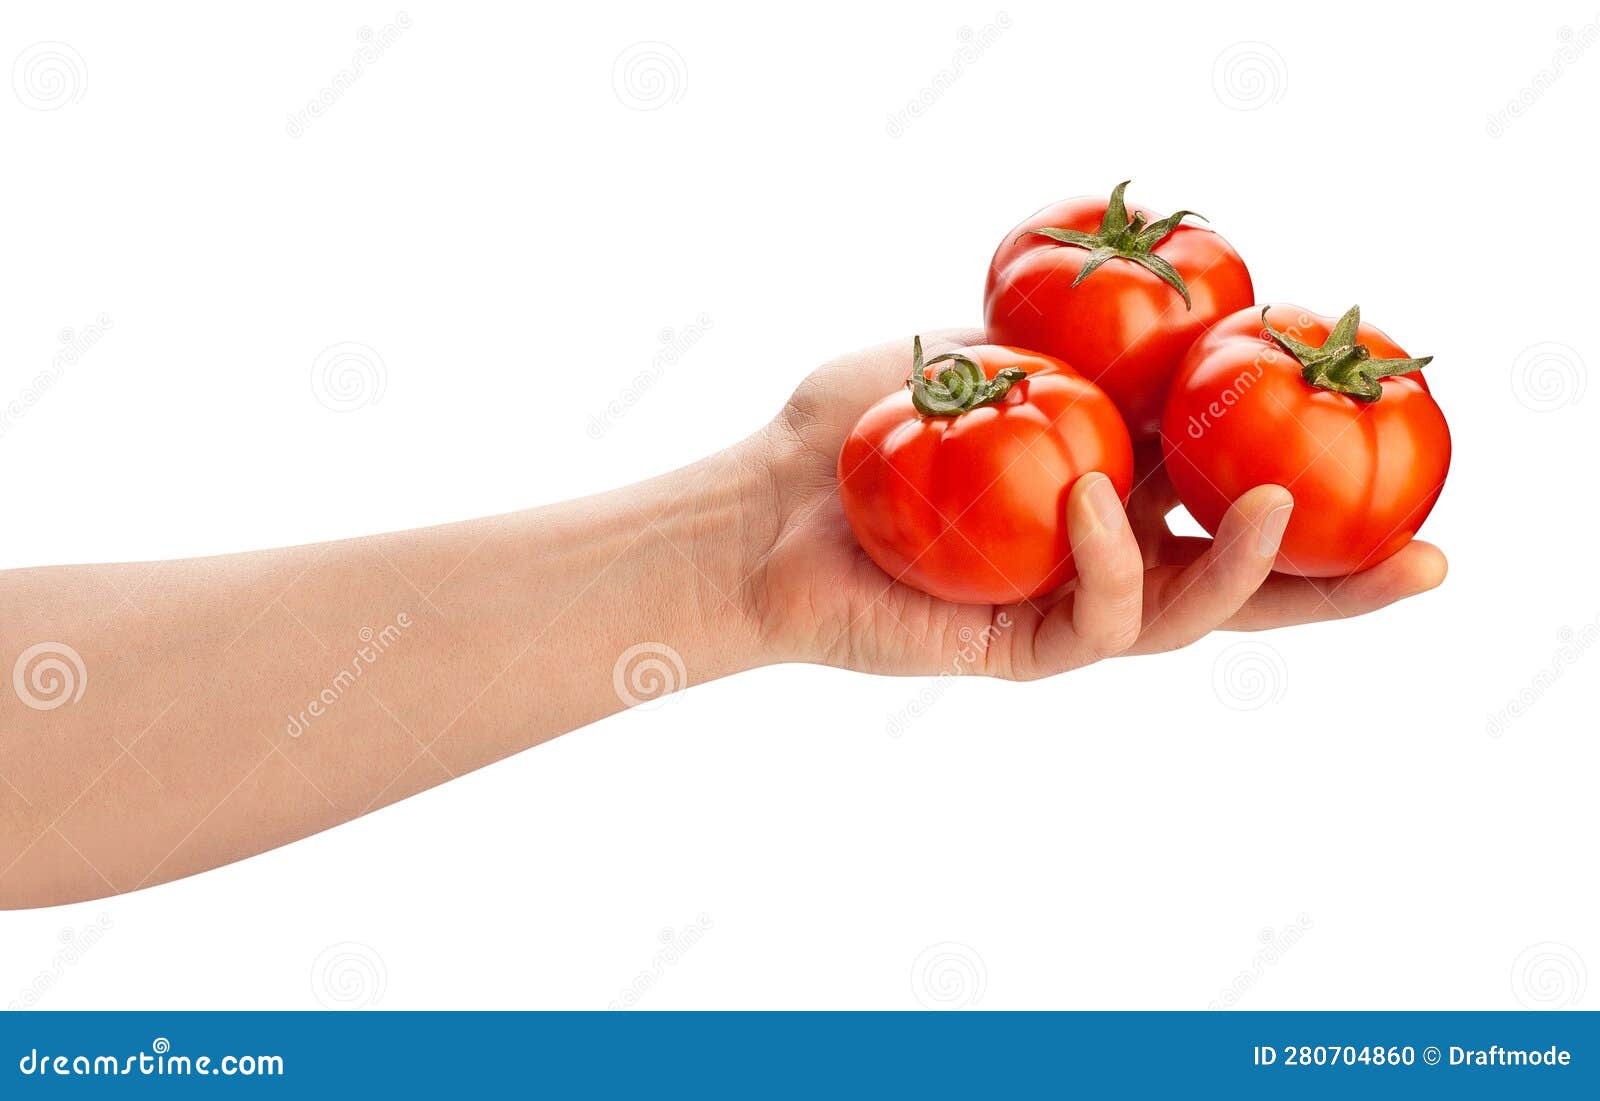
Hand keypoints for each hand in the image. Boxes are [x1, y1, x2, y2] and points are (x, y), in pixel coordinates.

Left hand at [744, 330, 1446, 678]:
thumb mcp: (988, 355)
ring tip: (1267, 509)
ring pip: (1190, 618)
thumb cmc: (864, 425)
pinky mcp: (1018, 649)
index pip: (1231, 504)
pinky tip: (1097, 499)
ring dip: (1241, 566)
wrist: (767, 497)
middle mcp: (1104, 564)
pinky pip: (1097, 621)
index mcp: (1113, 496)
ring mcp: (1066, 613)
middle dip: (1342, 588)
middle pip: (1245, 590)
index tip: (1400, 474)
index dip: (1317, 497)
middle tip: (1427, 565)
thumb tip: (1165, 311)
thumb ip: (1075, 348)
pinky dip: (1110, 556)